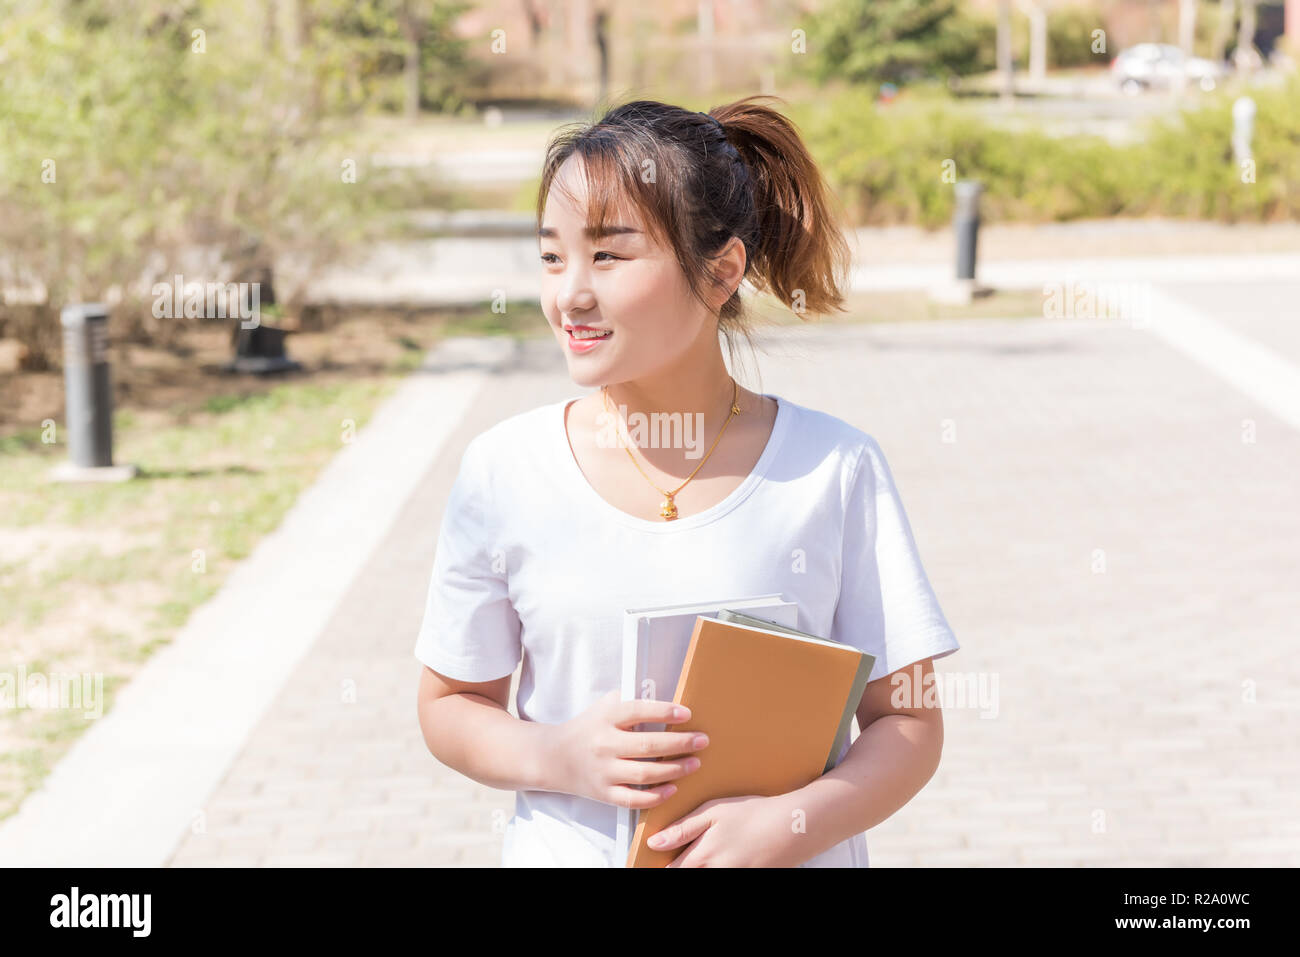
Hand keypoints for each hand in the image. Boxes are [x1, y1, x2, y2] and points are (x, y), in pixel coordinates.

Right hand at [547, 689, 707, 809]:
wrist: (553, 758)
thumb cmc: (587, 728)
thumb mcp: (603, 707)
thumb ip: (629, 701)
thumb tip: (664, 699)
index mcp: (605, 718)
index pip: (638, 711)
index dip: (664, 711)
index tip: (686, 713)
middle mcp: (604, 745)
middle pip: (648, 746)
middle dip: (680, 743)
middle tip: (702, 741)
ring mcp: (604, 772)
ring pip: (645, 774)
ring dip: (674, 770)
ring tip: (695, 763)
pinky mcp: (604, 794)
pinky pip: (633, 799)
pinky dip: (655, 797)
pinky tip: (673, 788)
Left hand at [650, 794, 807, 866]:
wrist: (793, 827)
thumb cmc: (752, 814)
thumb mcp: (714, 813)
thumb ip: (683, 829)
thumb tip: (655, 843)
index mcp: (702, 858)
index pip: (671, 871)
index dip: (661, 866)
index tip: (655, 861)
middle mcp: (715, 874)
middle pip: (687, 876)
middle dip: (680, 866)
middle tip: (684, 854)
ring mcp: (733, 878)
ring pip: (707, 877)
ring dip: (701, 866)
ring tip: (709, 852)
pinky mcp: (748, 877)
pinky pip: (726, 876)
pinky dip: (720, 867)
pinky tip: (728, 854)